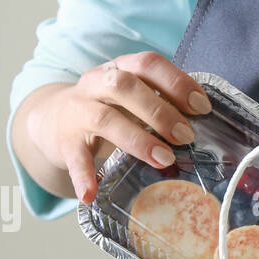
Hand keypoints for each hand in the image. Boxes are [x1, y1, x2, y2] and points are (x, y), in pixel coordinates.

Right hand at [17, 52, 211, 201]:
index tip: (201, 107)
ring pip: (104, 118)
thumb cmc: (108, 109)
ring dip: (137, 139)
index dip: (176, 82)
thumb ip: (162, 104)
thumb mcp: (132, 98)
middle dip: (159, 110)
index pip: (147, 64)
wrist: (52, 120)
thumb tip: (206, 126)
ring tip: (163, 159)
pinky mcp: (64, 141)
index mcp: (119, 68)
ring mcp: (78, 111)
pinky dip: (83, 176)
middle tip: (185, 136)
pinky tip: (92, 194)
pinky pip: (74, 158)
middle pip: (124, 86)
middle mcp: (96, 83)